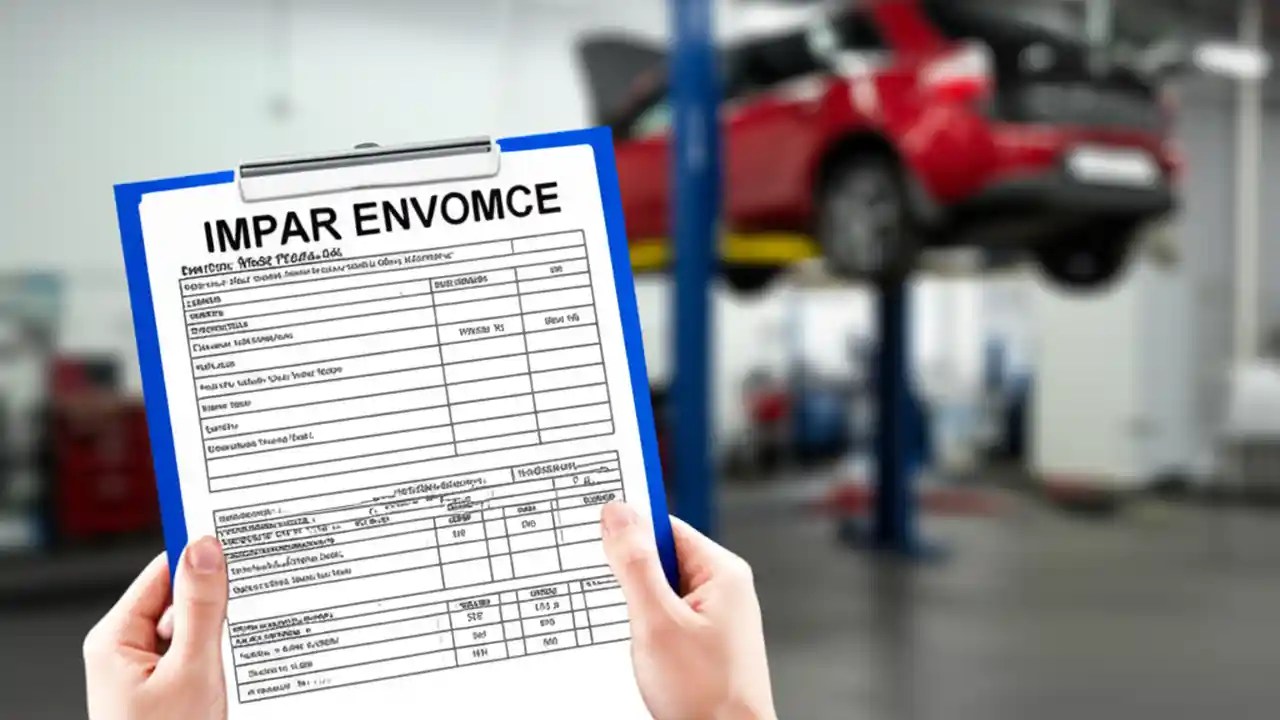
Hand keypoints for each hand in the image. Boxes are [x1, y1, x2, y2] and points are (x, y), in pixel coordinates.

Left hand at [83, 536, 228, 719]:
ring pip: (196, 630)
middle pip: (182, 600)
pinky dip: (224, 658)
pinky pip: (200, 657)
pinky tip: (242, 667)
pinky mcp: (169, 691)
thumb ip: (200, 609)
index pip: (162, 571)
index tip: (238, 537)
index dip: (200, 554)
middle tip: (256, 598)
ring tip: (243, 649)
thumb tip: (205, 550)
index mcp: (115, 638)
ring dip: (225, 634)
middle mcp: (126, 651)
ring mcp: (149, 673)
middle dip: (220, 601)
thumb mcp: (190, 672)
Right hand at [600, 502, 776, 719]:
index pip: (665, 526)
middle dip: (628, 574)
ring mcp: (713, 617)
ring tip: (629, 630)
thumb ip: (635, 565)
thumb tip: (618, 514)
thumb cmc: (706, 695)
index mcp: (722, 572)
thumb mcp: (658, 622)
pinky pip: (664, 617)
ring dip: (633, 604)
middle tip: (607, 594)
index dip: (628, 528)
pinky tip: (634, 645)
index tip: (594, 531)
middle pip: (659, 558)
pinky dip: (643, 626)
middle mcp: (721, 589)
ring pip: (658, 591)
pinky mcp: (701, 642)